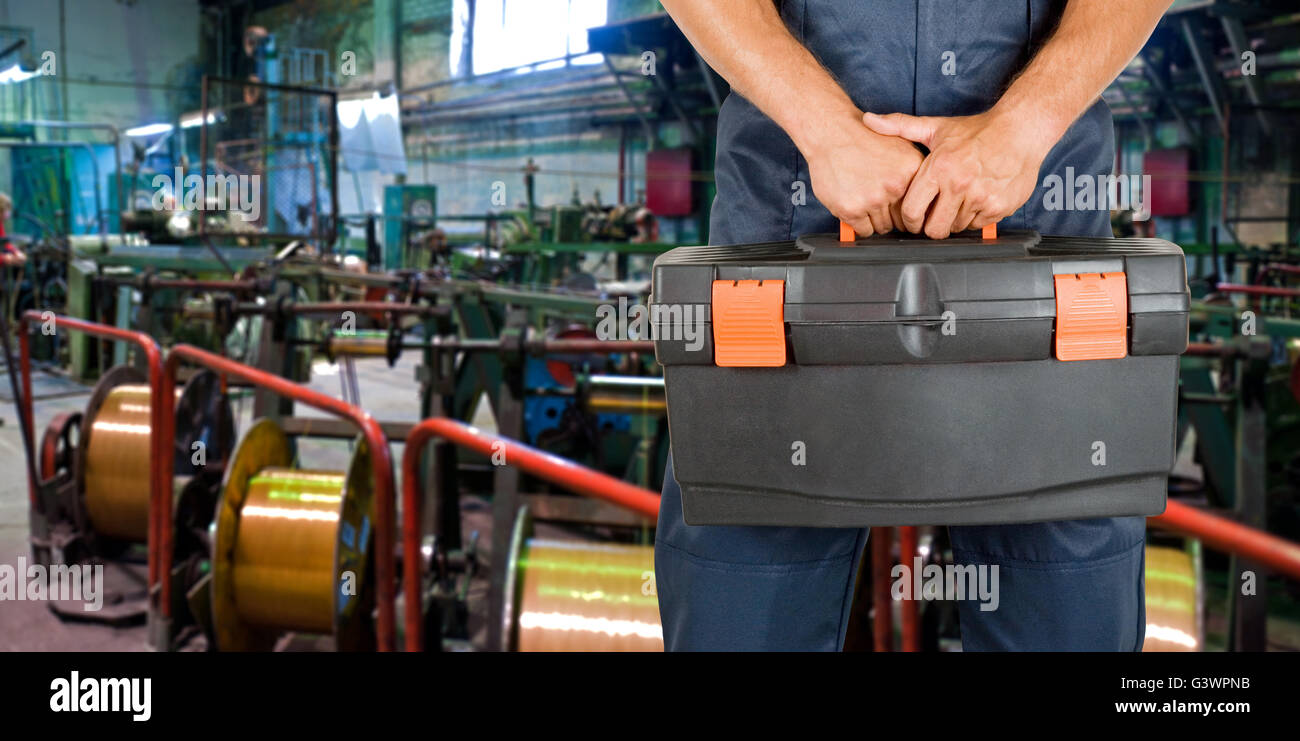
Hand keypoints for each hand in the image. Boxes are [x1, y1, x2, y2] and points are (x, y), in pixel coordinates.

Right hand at [800, 114, 924, 237]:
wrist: (833, 133)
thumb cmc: (863, 137)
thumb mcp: (901, 144)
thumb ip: (914, 171)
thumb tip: (923, 198)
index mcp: (912, 170)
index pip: (920, 205)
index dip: (910, 209)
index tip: (901, 209)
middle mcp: (895, 186)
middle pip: (902, 220)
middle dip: (892, 216)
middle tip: (880, 206)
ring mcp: (873, 199)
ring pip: (882, 227)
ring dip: (875, 220)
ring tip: (866, 204)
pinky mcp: (851, 209)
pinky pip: (864, 230)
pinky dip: (860, 224)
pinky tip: (856, 209)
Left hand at [861, 110, 1053, 238]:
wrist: (1021, 130)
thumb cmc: (977, 131)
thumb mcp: (935, 127)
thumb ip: (899, 126)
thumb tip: (868, 119)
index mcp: (939, 169)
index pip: (911, 211)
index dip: (909, 219)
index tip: (913, 217)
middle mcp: (959, 185)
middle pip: (933, 229)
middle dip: (930, 226)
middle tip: (934, 216)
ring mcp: (980, 198)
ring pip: (956, 228)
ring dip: (954, 220)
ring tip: (958, 201)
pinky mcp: (999, 207)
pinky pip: (978, 226)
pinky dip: (975, 218)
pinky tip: (976, 200)